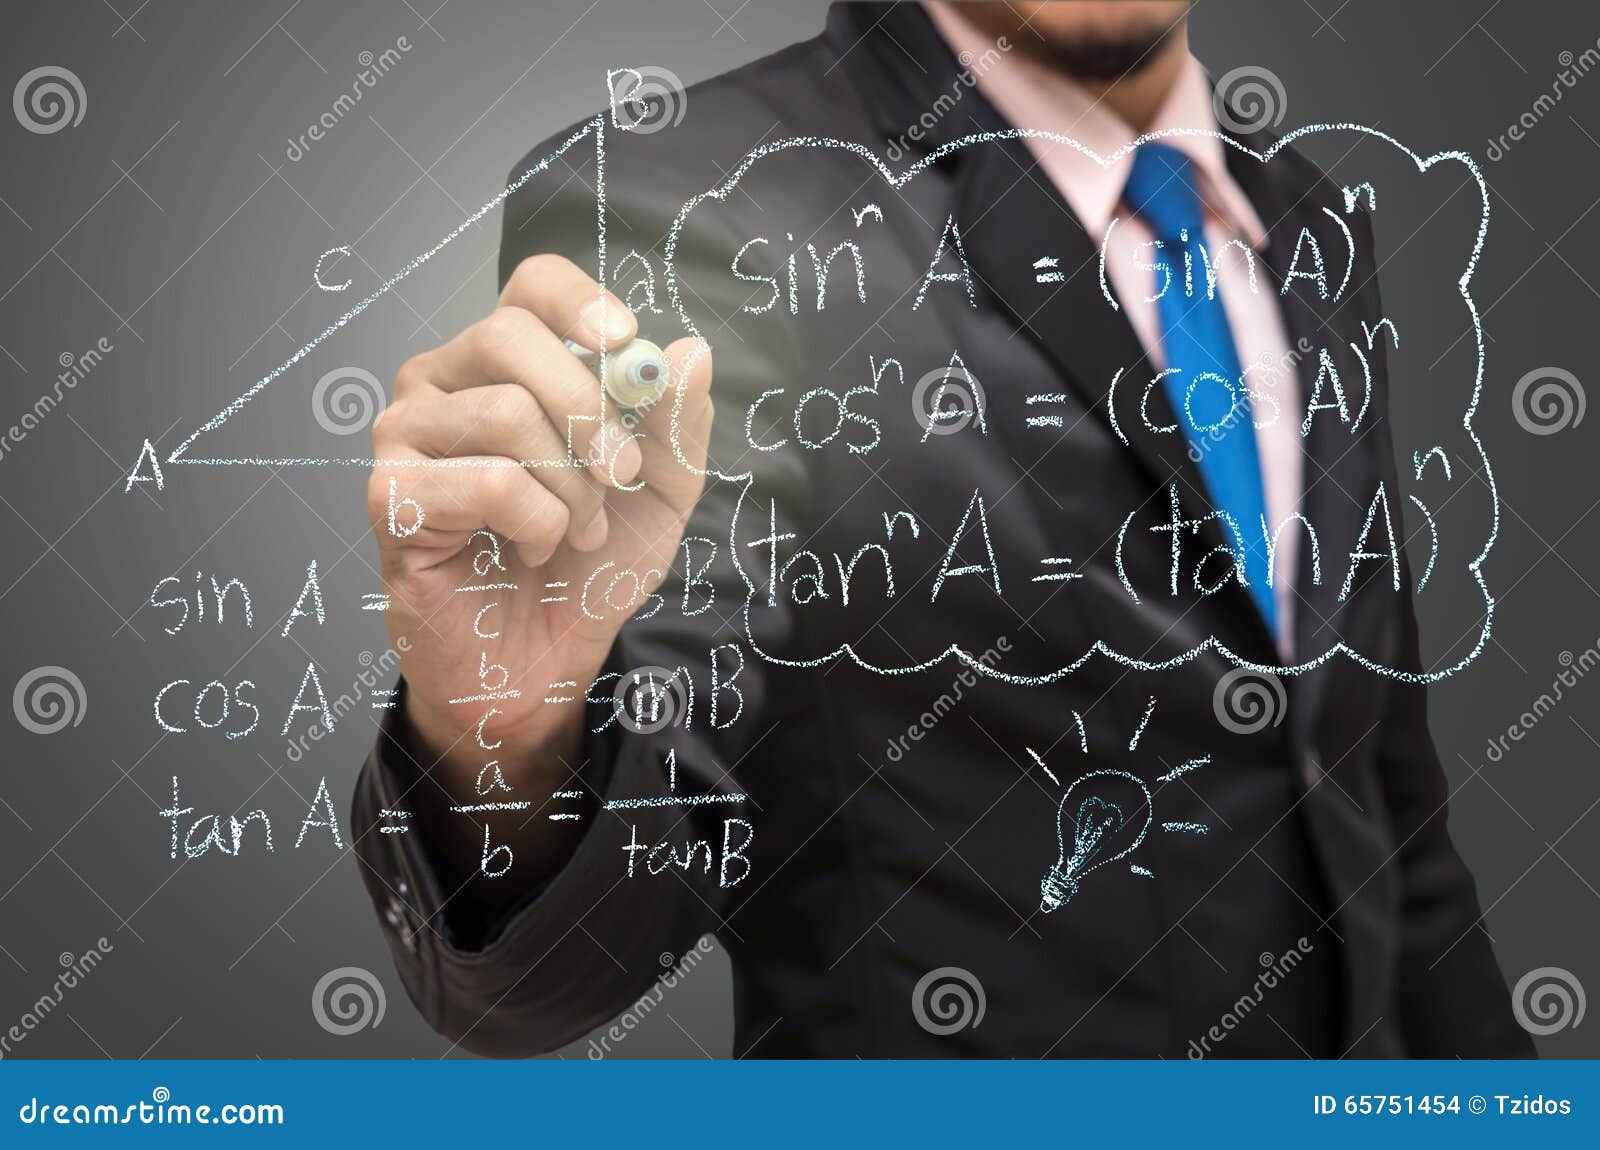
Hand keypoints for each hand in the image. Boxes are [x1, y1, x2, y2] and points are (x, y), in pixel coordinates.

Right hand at [367, 253, 714, 782]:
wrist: (543, 661)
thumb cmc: (586, 566)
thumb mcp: (659, 493)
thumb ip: (675, 426)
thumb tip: (691, 352)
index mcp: (504, 364)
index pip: (530, 286)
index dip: (579, 302)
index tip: (623, 342)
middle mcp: (443, 382)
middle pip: (507, 334)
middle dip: (587, 408)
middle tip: (622, 473)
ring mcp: (406, 435)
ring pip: (504, 411)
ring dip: (569, 484)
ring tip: (576, 528)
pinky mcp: (392, 496)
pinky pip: (488, 481)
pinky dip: (536, 522)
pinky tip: (532, 548)